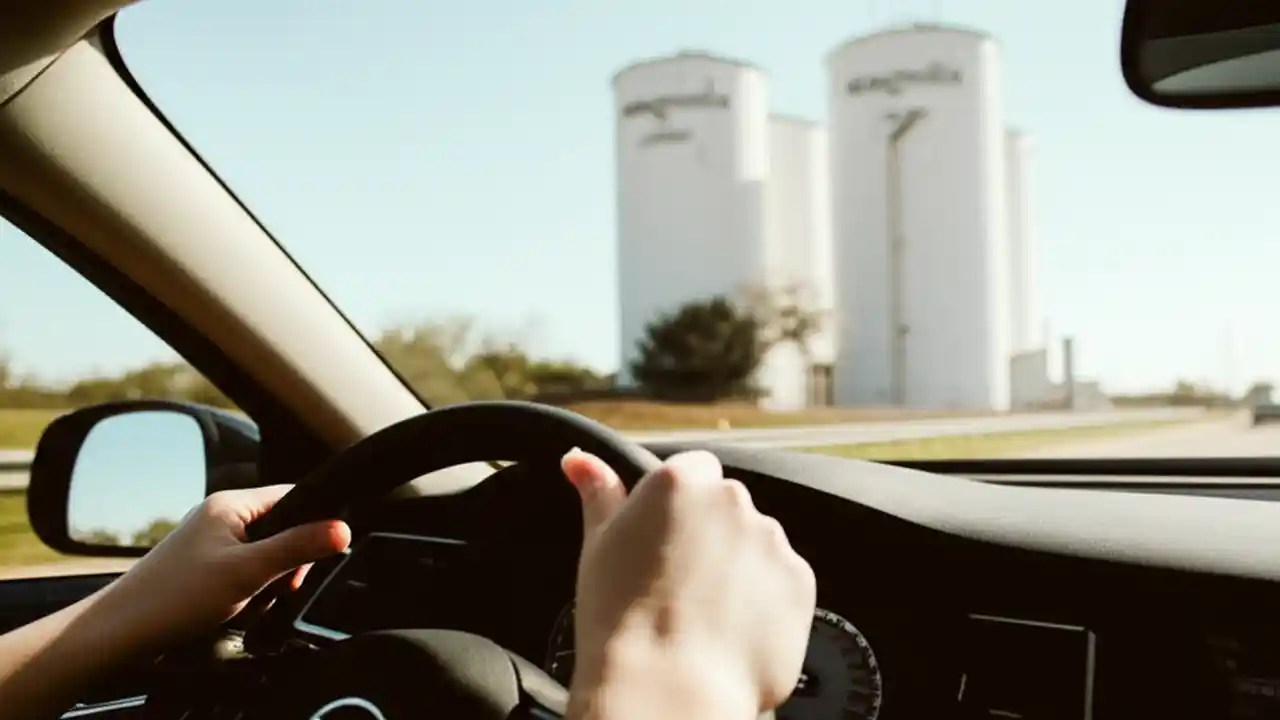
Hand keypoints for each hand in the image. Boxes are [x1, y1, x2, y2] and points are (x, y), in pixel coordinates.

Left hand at [0, 485, 350, 719]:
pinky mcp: (205, 565)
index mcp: (232, 503)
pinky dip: (249, 592)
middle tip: (273, 588)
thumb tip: (344, 528)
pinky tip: (235, 608)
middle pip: (285, 529)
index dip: (314, 525)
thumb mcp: (248, 571)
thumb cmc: (176, 597)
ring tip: (247, 601)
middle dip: (288, 564)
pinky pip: (247, 572)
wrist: (122, 630)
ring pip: (267, 555)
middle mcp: (222, 515)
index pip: (296, 496)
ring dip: (268, 583)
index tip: (312, 558)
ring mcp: (212, 540)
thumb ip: (298, 547)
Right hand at [561, 450, 814, 719]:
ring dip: (740, 566)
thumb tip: (579, 459)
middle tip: (680, 581)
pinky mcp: (800, 582)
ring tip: (705, 614)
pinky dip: (765, 600)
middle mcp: (733, 501)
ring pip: (756, 544)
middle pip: (727, 506)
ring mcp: (772, 541)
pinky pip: (782, 582)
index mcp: (681, 481)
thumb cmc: (621, 619)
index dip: (679, 506)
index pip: (694, 469)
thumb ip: (600, 494)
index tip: (665, 538)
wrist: (666, 688)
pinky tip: (730, 630)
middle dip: (711, 534)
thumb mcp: (598, 546)